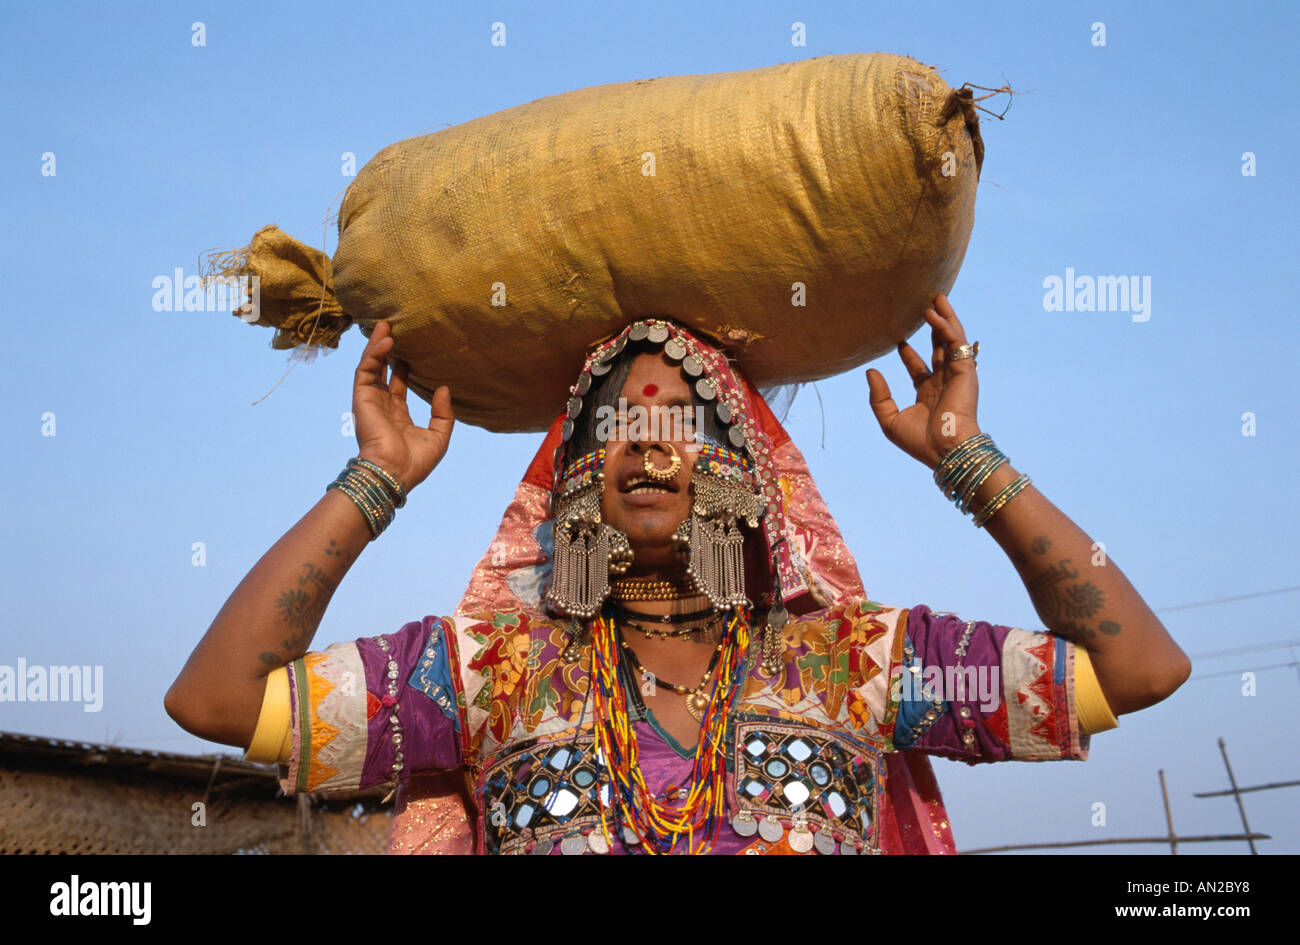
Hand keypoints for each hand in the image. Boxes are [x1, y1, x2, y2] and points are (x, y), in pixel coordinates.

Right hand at [352, 321, 454, 492]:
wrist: (394, 472)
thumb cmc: (415, 462)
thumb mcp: (439, 437)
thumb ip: (443, 413)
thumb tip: (443, 388)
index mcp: (397, 418)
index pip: (398, 388)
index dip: (403, 369)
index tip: (410, 351)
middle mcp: (381, 408)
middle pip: (382, 372)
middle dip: (387, 351)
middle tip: (394, 330)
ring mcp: (370, 402)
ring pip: (371, 367)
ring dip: (377, 346)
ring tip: (385, 325)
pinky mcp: (361, 398)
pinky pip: (366, 371)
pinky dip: (374, 355)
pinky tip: (386, 341)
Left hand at [866, 294, 980, 469]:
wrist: (945, 450)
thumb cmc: (920, 441)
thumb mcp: (890, 420)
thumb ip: (878, 396)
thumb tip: (870, 371)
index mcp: (927, 394)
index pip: (918, 368)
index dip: (908, 353)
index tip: (897, 340)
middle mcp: (942, 382)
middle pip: (937, 348)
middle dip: (932, 328)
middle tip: (922, 307)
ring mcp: (955, 375)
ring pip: (950, 340)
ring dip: (944, 318)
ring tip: (936, 297)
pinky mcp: (965, 370)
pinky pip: (956, 342)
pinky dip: (946, 327)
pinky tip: (934, 313)